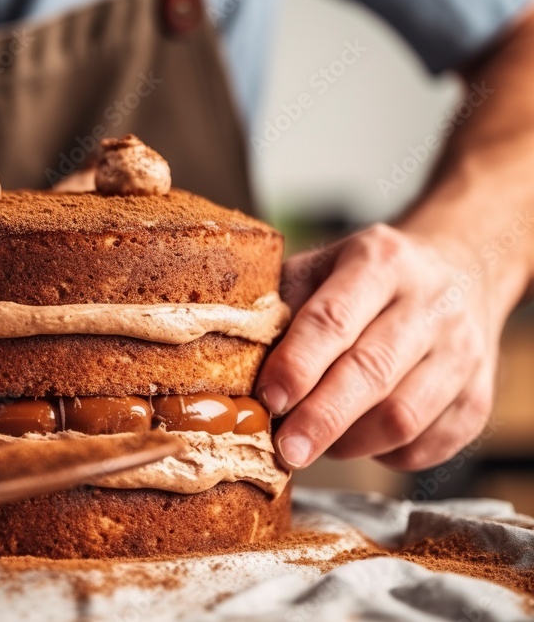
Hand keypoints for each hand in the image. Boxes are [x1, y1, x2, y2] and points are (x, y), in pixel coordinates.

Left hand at [257, 223, 501, 471]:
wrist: (459, 269)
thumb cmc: (365, 278)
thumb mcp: (320, 268)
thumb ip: (282, 309)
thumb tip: (236, 368)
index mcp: (379, 261)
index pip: (334, 318)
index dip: (297, 365)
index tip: (268, 400)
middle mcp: (430, 303)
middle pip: (372, 372)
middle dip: (321, 419)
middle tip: (284, 451)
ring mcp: (462, 351)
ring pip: (403, 416)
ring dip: (349, 443)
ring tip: (314, 444)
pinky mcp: (479, 396)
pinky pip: (427, 445)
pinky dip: (384, 455)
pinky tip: (359, 440)